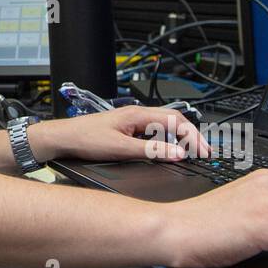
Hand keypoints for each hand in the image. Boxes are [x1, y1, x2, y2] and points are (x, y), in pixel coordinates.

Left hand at [36, 105, 209, 163]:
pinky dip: (166, 141)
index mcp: (138, 114)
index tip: (203, 150)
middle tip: (203, 153)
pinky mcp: (128, 129)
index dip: (193, 135)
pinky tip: (168, 151)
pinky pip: (154, 132)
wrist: (63, 138)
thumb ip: (150, 151)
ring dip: (179, 138)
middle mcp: (137, 114)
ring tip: (191, 153)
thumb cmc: (85, 138)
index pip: (175, 120)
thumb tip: (176, 153)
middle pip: (173, 121)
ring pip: (164, 126)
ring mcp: (132, 121)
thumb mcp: (120, 149)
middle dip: (191, 136)